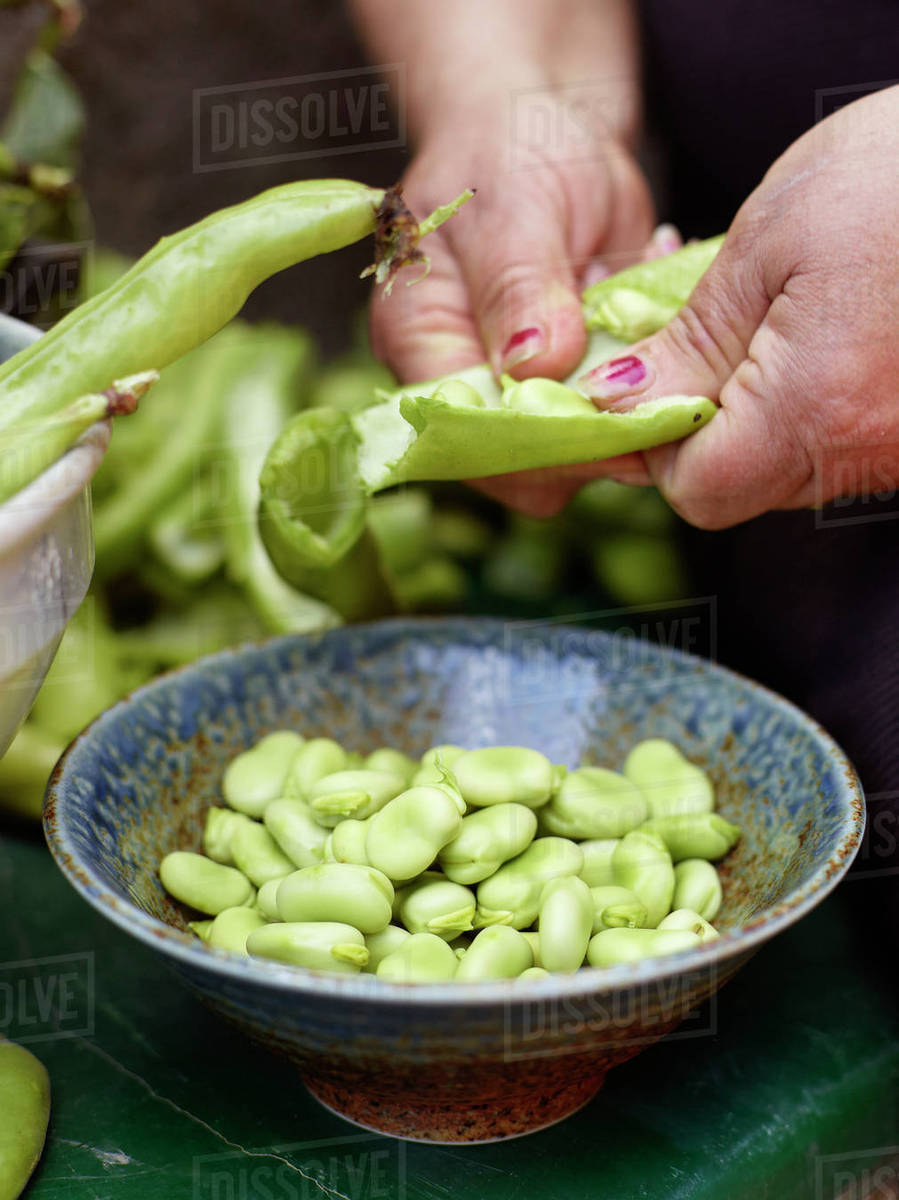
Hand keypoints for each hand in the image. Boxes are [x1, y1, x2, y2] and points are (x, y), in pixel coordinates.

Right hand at [369, 96, 655, 511]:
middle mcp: (459, 382)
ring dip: (629, 415)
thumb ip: (521, 290)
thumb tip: (537, 368)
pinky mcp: (567, 386)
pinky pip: (611, 418)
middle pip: (521, 466)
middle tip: (665, 395)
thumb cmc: (508, 151)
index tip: (618, 427)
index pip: (469, 437)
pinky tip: (658, 331)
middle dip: (595, 441)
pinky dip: (647, 388)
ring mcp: (516, 392)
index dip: (540, 447)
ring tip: (657, 344)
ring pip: (575, 454)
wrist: (544, 128)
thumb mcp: (517, 207)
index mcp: (419, 343)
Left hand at [579, 86, 898, 528]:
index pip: (695, 489)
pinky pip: (836, 443)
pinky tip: (812, 337)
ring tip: (760, 326)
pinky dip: (804, 404)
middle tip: (694, 343)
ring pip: (787, 468)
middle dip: (698, 426)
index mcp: (816, 410)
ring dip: (751, 412)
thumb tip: (618, 402)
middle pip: (740, 485)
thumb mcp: (771, 242)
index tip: (641, 384)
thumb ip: (690, 341)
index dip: (653, 443)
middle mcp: (866, 453)